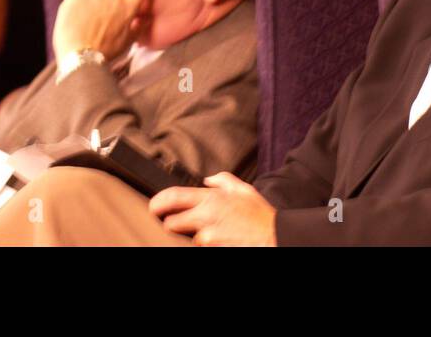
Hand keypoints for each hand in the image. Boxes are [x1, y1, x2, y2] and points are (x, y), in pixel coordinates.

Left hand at [52, 0, 165, 60]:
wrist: (81, 57)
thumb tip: (145, 20)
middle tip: (93, 17)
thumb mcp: (127, 43)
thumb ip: (137, 28)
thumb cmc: (105, 52)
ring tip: (82, 25)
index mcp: (128, 6)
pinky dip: (71, 9)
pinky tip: (73, 23)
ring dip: (84, 4)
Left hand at [148, 172, 276, 245]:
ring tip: (218, 233)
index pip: (172, 197)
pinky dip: (211, 246)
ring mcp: (208, 238)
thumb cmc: (261, 216)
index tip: (154, 207)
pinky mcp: (213, 251)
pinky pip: (203, 249)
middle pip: (171, 224)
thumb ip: (222, 180)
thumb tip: (208, 180)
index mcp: (211, 199)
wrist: (276, 238)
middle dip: (174, 224)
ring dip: (199, 237)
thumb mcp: (244, 190)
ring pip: (190, 239)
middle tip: (184, 224)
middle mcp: (205, 218)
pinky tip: (224, 241)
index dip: (158, 202)